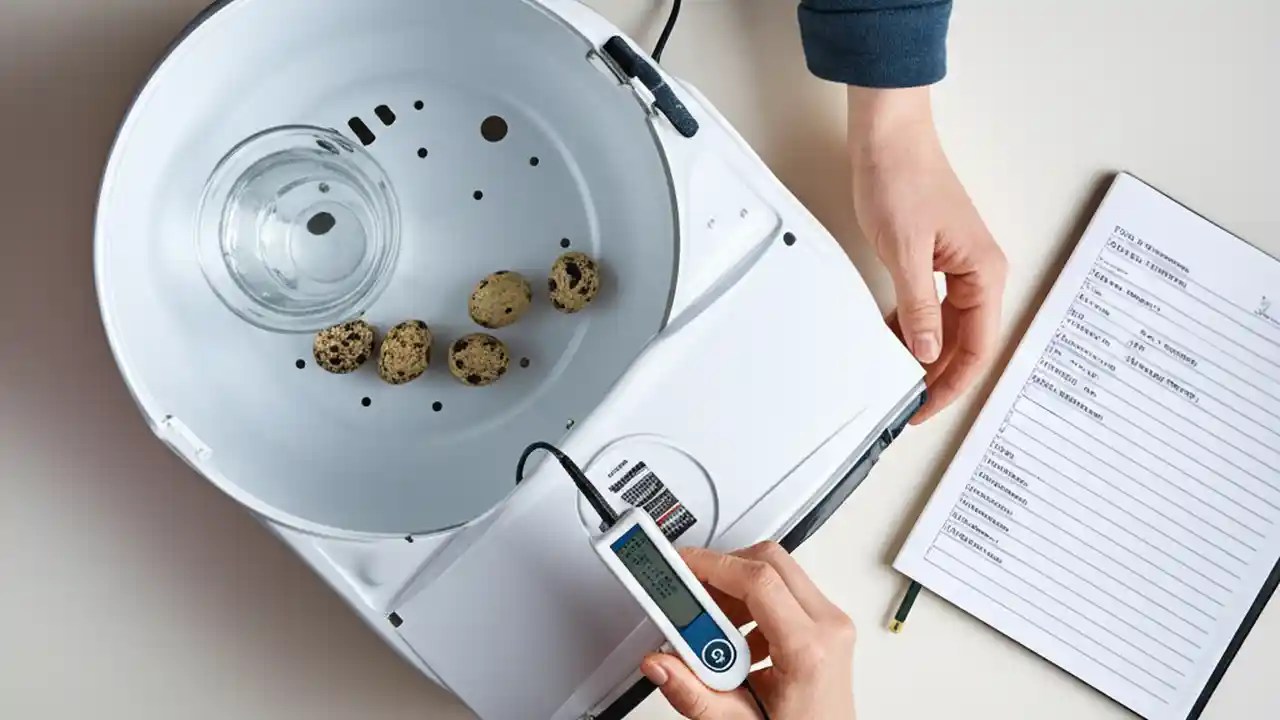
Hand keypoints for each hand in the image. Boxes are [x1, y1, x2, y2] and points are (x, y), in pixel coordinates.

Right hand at [640, 543, 855, 719]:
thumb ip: (695, 695)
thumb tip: (660, 663)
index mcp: (810, 650)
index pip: (758, 580)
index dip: (712, 566)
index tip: (680, 568)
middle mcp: (828, 629)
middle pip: (770, 562)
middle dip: (722, 571)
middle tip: (689, 596)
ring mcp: (831, 626)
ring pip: (778, 574)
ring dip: (735, 591)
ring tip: (709, 632)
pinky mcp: (825, 629)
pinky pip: (785, 594)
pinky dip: (752, 605)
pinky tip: (733, 641)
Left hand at [848, 86, 1007, 422]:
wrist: (888, 137)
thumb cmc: (902, 178)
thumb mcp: (905, 251)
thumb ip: (920, 306)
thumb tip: (928, 352)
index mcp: (985, 272)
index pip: (977, 347)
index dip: (951, 384)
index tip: (924, 408)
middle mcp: (980, 272)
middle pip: (966, 343)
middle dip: (940, 377)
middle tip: (909, 406)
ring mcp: (959, 266)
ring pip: (949, 328)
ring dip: (927, 356)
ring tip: (902, 382)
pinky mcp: (937, 259)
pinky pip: (934, 307)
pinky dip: (916, 329)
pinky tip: (896, 343)